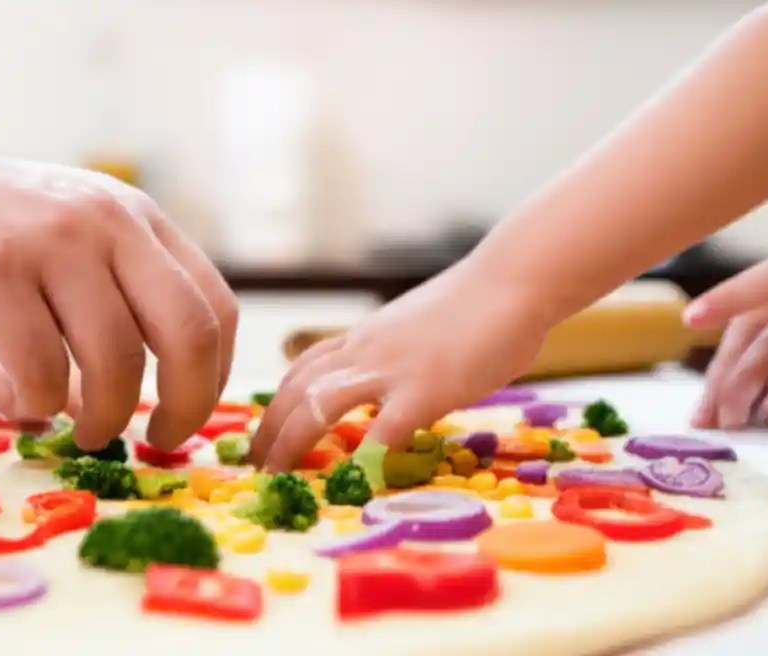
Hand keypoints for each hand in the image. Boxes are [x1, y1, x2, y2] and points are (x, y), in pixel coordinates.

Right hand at [0, 151, 236, 450]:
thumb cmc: (1, 232)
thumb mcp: (84, 237)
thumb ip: (131, 291)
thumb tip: (180, 390)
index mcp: (141, 221)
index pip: (215, 309)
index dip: (214, 377)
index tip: (187, 414)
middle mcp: (109, 225)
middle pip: (188, 334)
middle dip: (186, 406)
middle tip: (159, 441)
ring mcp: (52, 244)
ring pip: (116, 361)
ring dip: (107, 417)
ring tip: (87, 432)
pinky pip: (42, 369)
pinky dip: (43, 403)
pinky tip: (29, 401)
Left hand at [250, 257, 544, 471]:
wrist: (514, 280)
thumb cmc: (483, 304)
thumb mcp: (422, 331)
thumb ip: (402, 359)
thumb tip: (400, 392)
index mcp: (366, 338)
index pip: (303, 371)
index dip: (278, 406)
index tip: (266, 438)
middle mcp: (366, 350)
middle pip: (296, 389)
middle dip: (268, 431)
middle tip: (254, 468)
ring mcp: (392, 368)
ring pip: (318, 404)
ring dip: (289, 443)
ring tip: (274, 478)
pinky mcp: (425, 388)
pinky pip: (383, 431)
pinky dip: (361, 462)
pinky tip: (350, 487)